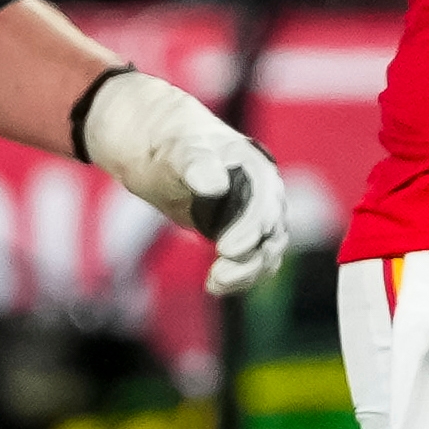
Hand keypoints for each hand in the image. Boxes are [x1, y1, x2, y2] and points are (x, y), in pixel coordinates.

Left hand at [79, 66, 293, 294]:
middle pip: (272, 234)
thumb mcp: (178, 148)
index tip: (225, 250)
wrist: (156, 148)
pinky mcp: (240, 233)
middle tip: (217, 277)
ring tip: (214, 284)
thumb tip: (213, 185)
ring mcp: (254, 216)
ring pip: (265, 252)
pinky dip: (240, 276)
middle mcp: (263, 194)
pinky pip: (252, 260)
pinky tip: (215, 285)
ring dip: (246, 273)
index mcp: (256, 169)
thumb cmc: (169, 143)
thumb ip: (196, 163)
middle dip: (250, 260)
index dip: (250, 229)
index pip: (265, 205)